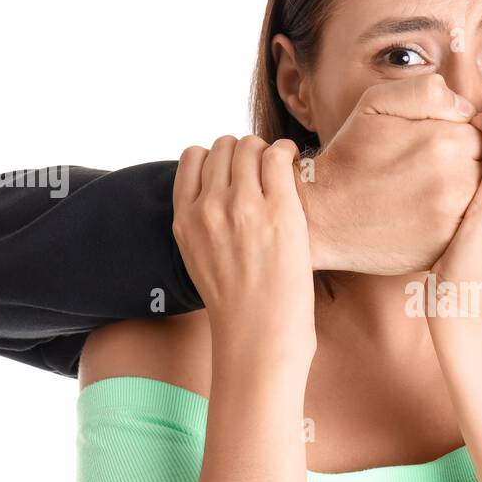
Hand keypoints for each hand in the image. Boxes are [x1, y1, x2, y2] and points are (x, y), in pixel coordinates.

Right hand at [172, 135, 314, 367]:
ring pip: (250, 146)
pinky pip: (278, 156)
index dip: (217, 158)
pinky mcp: (279, 211)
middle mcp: (209, 208)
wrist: (259, 336)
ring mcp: (243, 207)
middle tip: (264, 173)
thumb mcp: (200, 259)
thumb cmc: (239, 305)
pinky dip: (287, 152)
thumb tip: (222, 192)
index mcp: (185, 220)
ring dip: (266, 152)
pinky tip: (295, 165)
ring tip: (281, 170)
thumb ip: (203, 223)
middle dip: (244, 153)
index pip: (192, 157)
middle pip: (224, 146)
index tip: (236, 173)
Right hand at [301, 73, 481, 272]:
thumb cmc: (351, 156)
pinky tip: (434, 216)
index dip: (468, 137)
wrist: (321, 216)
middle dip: (474, 166)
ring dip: (473, 196)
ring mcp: (452, 219)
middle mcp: (455, 181)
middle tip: (441, 172)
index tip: (446, 146)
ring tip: (438, 193)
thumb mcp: (377, 104)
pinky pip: (472, 229)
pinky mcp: (445, 248)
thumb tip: (466, 108)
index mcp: (445, 141)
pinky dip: (461, 223)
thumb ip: (426, 92)